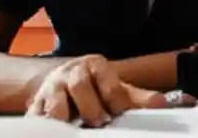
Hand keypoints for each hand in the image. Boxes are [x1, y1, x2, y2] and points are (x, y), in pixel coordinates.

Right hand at [25, 54, 181, 125]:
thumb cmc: (96, 87)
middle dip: (90, 107)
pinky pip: (36, 115)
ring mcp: (51, 88)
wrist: (65, 81)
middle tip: (100, 122)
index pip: (108, 81)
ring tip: (74, 129)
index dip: (115, 99)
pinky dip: (42, 125)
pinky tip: (52, 133)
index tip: (119, 112)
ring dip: (64, 117)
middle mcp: (71, 72)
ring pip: (54, 101)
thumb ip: (138, 98)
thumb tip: (162, 104)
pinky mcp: (35, 104)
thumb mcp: (117, 88)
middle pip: (79, 87)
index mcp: (95, 65)